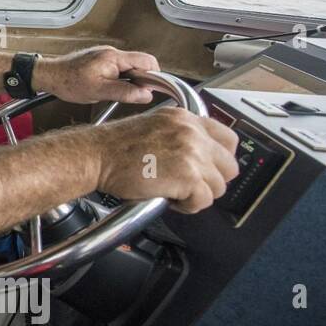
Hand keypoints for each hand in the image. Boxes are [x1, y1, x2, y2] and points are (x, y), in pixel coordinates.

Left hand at [34, 46, 160, 104]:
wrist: (48, 76)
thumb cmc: (68, 82)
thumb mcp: (99, 91)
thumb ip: (124, 92)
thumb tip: (146, 95)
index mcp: (114, 57)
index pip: (147, 61)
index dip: (154, 76)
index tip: (152, 90)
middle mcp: (111, 53)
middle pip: (139, 65)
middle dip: (140, 81)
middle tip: (131, 95)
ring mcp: (105, 56)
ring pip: (128, 69)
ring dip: (127, 82)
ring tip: (114, 92)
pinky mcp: (99, 61)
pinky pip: (117, 70)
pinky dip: (118, 80)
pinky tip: (107, 89)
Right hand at [93, 107, 238, 213]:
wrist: (96, 155)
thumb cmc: (114, 147)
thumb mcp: (154, 126)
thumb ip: (180, 135)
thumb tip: (197, 156)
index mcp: (185, 119)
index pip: (229, 139)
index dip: (221, 159)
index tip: (210, 168)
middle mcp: (192, 133)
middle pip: (229, 166)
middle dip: (212, 180)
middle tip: (189, 185)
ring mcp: (192, 154)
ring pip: (218, 187)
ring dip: (198, 195)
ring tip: (175, 193)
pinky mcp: (188, 176)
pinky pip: (203, 201)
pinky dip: (189, 206)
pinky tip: (170, 199)